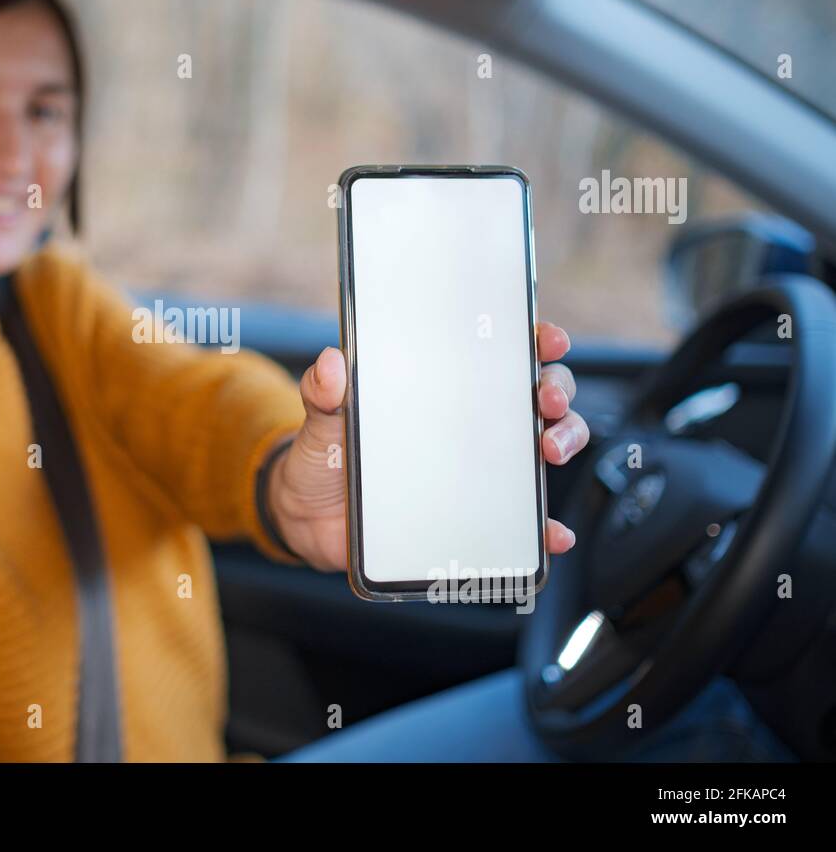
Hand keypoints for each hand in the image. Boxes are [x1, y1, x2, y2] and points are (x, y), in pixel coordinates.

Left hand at [265, 321, 588, 571]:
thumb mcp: (322, 418)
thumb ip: (324, 392)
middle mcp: (471, 423)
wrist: (309, 515)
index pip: (500, 353)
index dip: (534, 340)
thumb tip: (332, 363)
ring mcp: (479, 468)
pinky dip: (545, 527)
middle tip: (546, 401)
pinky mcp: (475, 514)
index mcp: (442, 388)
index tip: (547, 339)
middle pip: (535, 395)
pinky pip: (522, 520)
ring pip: (542, 446)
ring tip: (551, 451)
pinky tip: (551, 532)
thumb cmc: (325, 455)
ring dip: (563, 442)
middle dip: (556, 390)